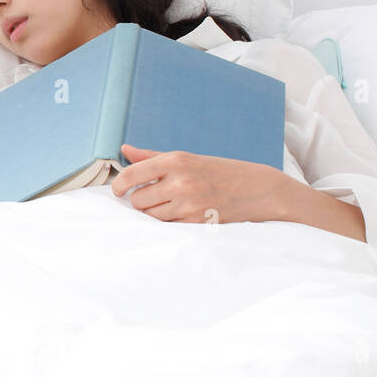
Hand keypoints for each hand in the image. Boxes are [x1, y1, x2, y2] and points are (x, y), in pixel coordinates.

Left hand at [111, 143, 285, 225]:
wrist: (258, 189)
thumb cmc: (219, 171)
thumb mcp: (187, 158)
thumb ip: (152, 157)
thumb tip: (124, 150)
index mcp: (176, 160)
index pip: (132, 174)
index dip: (118, 185)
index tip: (118, 190)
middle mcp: (181, 181)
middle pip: (138, 200)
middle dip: (141, 200)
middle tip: (156, 196)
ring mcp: (189, 204)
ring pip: (151, 216)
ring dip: (155, 212)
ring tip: (173, 203)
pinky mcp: (197, 222)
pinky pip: (167, 227)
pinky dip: (170, 222)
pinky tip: (183, 213)